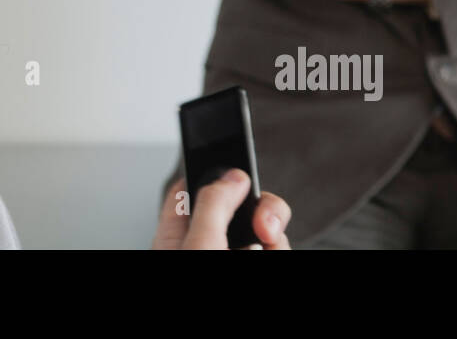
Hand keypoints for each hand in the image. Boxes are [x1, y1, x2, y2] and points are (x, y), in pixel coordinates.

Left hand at [152, 170, 291, 249]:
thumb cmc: (193, 292)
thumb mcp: (200, 246)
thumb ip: (214, 205)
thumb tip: (234, 176)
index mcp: (178, 235)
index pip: (194, 186)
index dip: (216, 170)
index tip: (240, 163)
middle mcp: (207, 244)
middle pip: (241, 203)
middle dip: (262, 210)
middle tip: (264, 228)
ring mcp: (233, 252)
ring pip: (266, 229)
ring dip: (273, 238)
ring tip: (261, 249)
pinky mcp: (256, 258)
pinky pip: (277, 247)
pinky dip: (278, 249)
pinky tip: (268, 254)